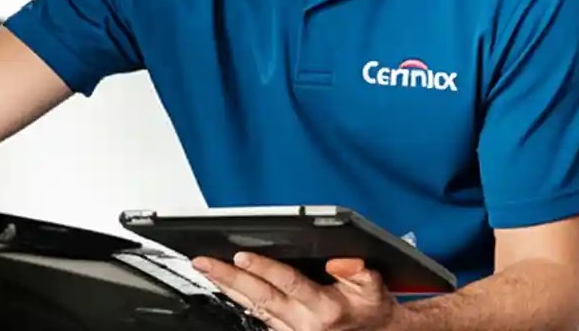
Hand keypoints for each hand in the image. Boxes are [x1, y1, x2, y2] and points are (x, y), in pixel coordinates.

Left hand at [192, 253, 401, 330]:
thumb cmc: (371, 309)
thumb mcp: (374, 287)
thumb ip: (358, 272)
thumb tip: (339, 261)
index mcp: (325, 308)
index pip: (288, 284)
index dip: (264, 269)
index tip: (241, 256)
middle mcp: (304, 323)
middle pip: (260, 297)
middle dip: (229, 278)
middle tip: (204, 262)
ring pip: (253, 308)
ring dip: (227, 288)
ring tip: (206, 270)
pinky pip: (257, 316)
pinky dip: (238, 301)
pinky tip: (223, 287)